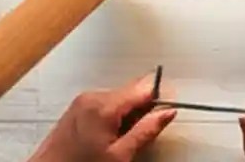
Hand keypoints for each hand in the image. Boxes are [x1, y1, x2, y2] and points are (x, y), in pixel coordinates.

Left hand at [29, 74, 176, 161]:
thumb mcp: (120, 155)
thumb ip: (146, 130)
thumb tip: (166, 113)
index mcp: (104, 106)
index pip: (143, 88)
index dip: (159, 98)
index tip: (168, 109)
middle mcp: (92, 97)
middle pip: (131, 92)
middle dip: (142, 109)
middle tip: (143, 132)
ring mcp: (82, 101)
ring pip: (118, 98)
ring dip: (127, 114)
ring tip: (121, 139)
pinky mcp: (77, 107)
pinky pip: (104, 103)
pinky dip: (113, 116)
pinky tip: (109, 136)